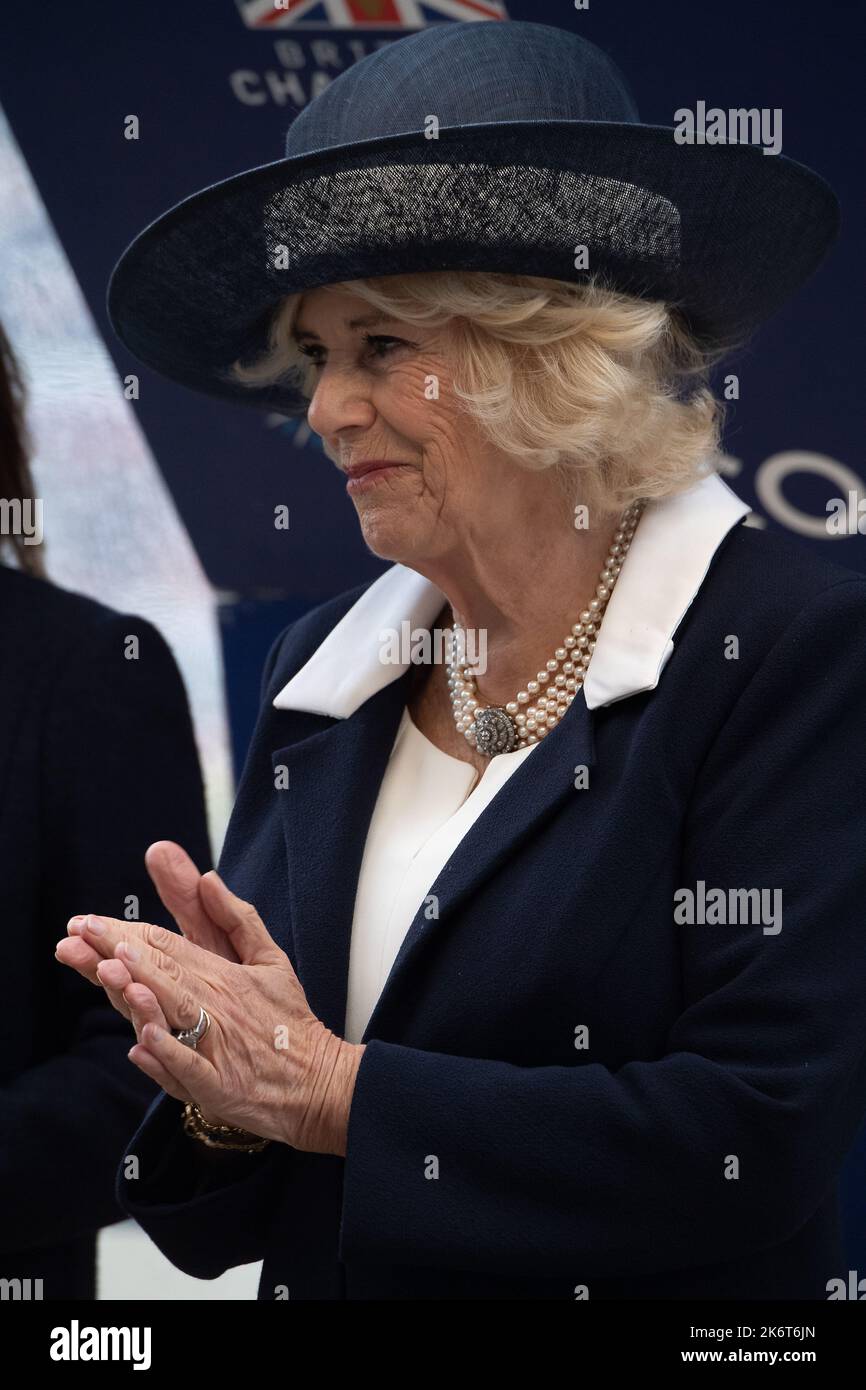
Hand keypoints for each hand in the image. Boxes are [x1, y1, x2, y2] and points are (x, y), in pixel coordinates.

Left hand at [56, 855, 364, 1154]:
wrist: (318, 1083)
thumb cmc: (288, 1021)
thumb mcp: (271, 960)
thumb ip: (236, 919)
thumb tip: (208, 878)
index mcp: (225, 975)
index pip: (168, 947)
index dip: (125, 933)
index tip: (87, 921)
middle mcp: (217, 1006)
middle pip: (163, 974)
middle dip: (118, 952)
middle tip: (80, 934)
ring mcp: (217, 1047)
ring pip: (174, 1014)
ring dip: (143, 992)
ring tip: (111, 969)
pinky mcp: (219, 1086)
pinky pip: (190, 1068)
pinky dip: (168, 1054)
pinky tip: (143, 1039)